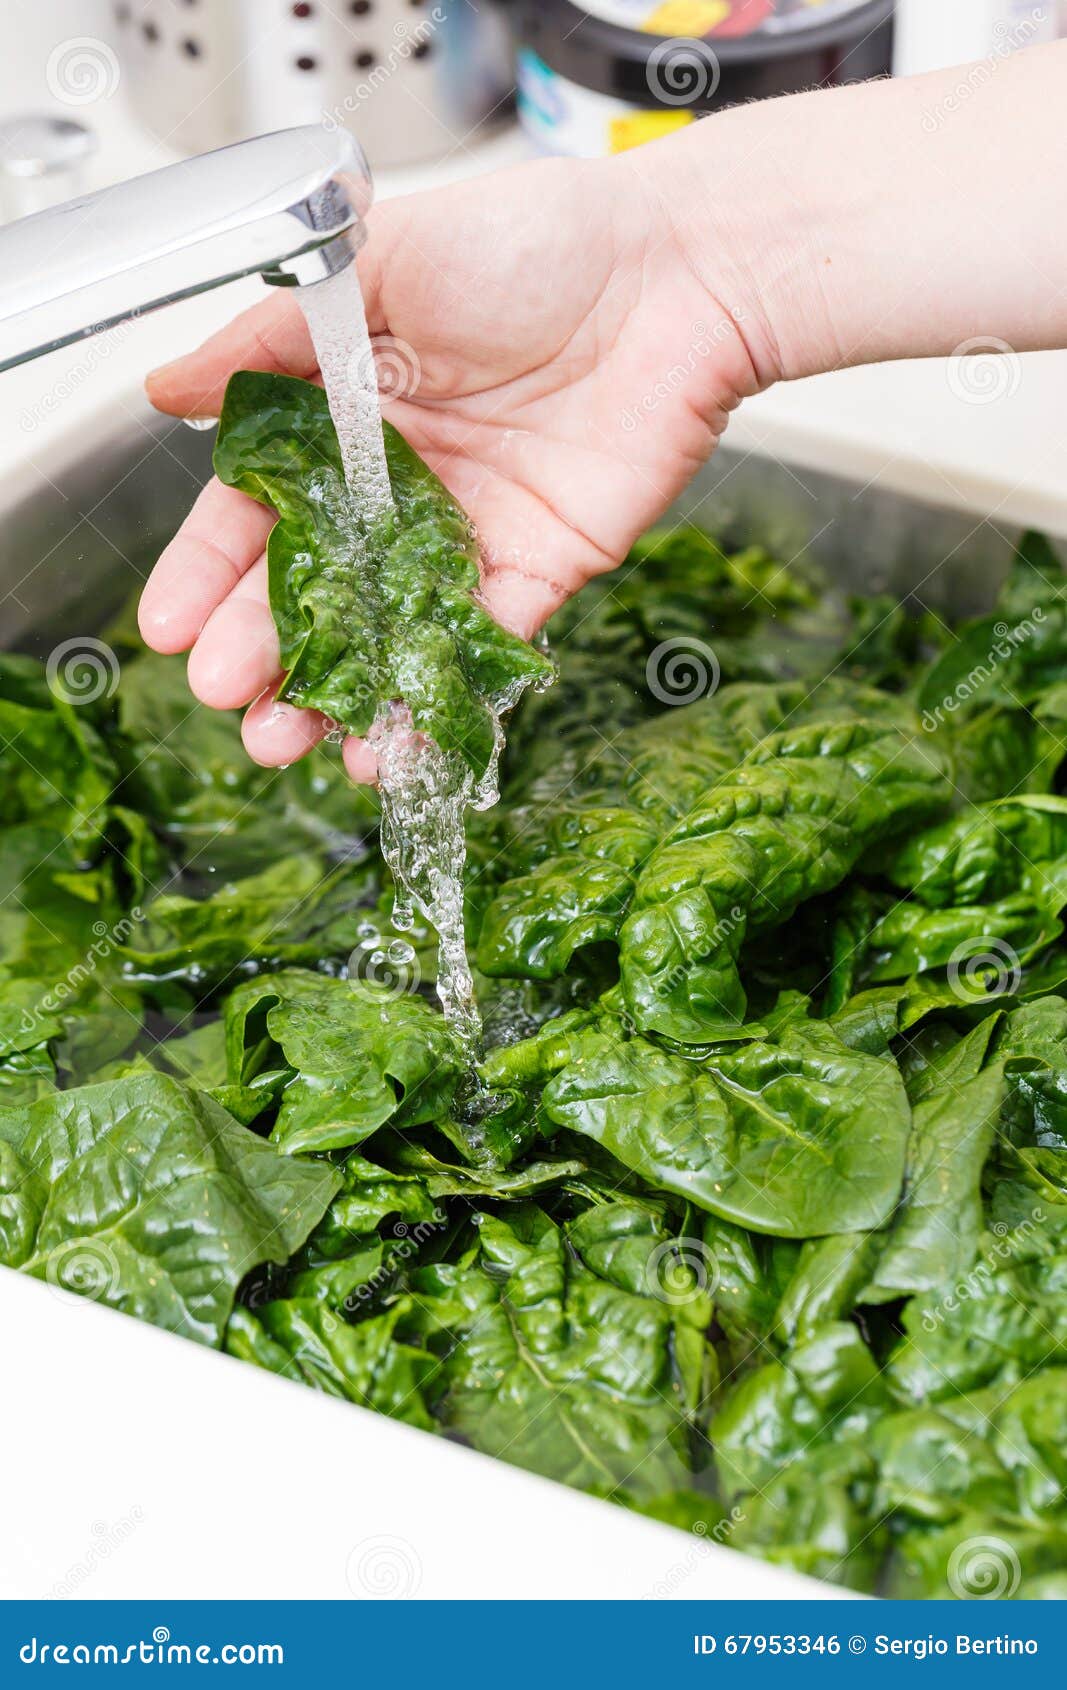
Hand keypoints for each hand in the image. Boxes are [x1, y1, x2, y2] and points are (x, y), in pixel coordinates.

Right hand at [138, 149, 767, 779]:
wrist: (676, 273)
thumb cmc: (535, 242)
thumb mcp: (378, 265)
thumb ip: (269, 336)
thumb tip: (162, 388)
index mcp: (351, 416)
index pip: (260, 508)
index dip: (211, 570)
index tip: (169, 629)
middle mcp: (403, 486)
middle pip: (316, 586)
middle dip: (262, 648)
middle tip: (225, 695)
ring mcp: (470, 535)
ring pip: (386, 631)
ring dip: (334, 694)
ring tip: (284, 744)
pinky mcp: (542, 570)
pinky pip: (478, 649)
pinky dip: (432, 701)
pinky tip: (383, 748)